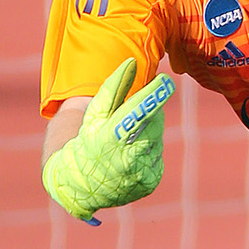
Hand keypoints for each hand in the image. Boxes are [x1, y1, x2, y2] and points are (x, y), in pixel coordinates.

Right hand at [41, 58, 174, 223]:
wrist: (82, 185)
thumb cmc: (87, 141)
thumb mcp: (94, 115)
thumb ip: (113, 89)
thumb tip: (130, 63)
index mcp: (112, 137)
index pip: (138, 112)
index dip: (153, 96)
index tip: (166, 81)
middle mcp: (129, 158)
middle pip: (153, 122)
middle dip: (147, 114)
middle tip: (132, 117)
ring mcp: (141, 171)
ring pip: (157, 138)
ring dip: (147, 133)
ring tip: (127, 141)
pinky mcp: (151, 180)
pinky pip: (157, 155)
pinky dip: (148, 150)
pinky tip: (133, 156)